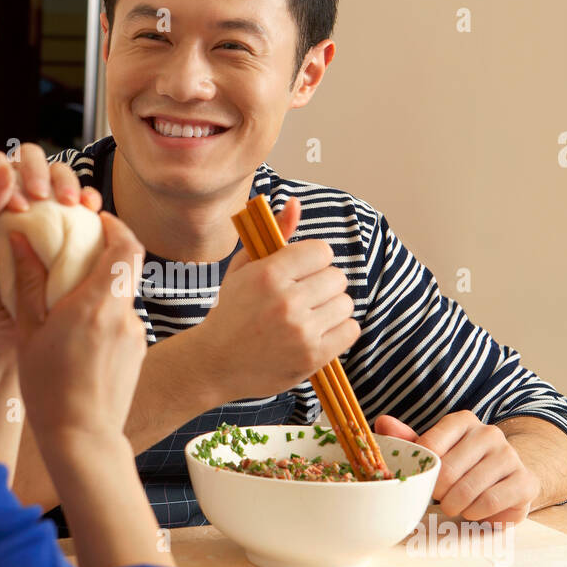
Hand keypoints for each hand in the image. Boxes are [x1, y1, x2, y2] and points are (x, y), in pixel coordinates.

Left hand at [0, 147, 101, 350]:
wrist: (5, 334)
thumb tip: (5, 167)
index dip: (12, 174)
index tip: (24, 207)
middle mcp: (11, 203)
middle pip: (31, 161)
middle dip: (45, 171)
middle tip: (48, 198)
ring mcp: (40, 215)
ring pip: (58, 177)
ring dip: (69, 181)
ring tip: (75, 204)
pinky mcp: (65, 230)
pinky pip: (80, 203)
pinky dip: (88, 198)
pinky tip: (92, 209)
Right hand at [3, 210, 147, 440]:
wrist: (82, 439)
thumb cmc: (48, 388)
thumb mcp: (29, 332)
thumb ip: (28, 282)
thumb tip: (21, 238)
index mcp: (97, 304)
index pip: (125, 245)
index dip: (114, 224)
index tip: (95, 217)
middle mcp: (124, 315)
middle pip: (124, 268)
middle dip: (103, 256)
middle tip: (75, 254)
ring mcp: (136, 336)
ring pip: (120, 298)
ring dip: (99, 293)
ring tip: (67, 308)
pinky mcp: (138, 354)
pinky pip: (121, 324)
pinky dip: (104, 320)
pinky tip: (79, 340)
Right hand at [196, 198, 360, 399]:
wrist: (215, 364)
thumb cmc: (231, 312)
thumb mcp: (244, 269)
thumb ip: (274, 235)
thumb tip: (296, 203)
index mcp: (268, 274)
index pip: (321, 251)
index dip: (314, 260)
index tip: (303, 272)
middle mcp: (286, 301)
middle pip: (337, 277)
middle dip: (324, 284)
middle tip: (306, 296)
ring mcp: (300, 331)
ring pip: (346, 303)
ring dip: (332, 308)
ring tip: (311, 316)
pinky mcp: (312, 357)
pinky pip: (351, 330)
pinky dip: (340, 330)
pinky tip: (319, 332)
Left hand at [375, 410, 540, 524]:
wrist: (506, 479)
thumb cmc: (462, 465)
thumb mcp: (434, 451)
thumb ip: (408, 439)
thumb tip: (383, 422)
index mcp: (463, 421)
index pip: (430, 446)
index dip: (424, 471)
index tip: (427, 478)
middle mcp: (489, 433)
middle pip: (448, 471)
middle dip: (439, 493)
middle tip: (441, 497)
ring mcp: (510, 456)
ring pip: (469, 489)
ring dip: (456, 505)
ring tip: (456, 504)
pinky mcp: (524, 480)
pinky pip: (490, 502)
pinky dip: (476, 512)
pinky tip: (474, 510)